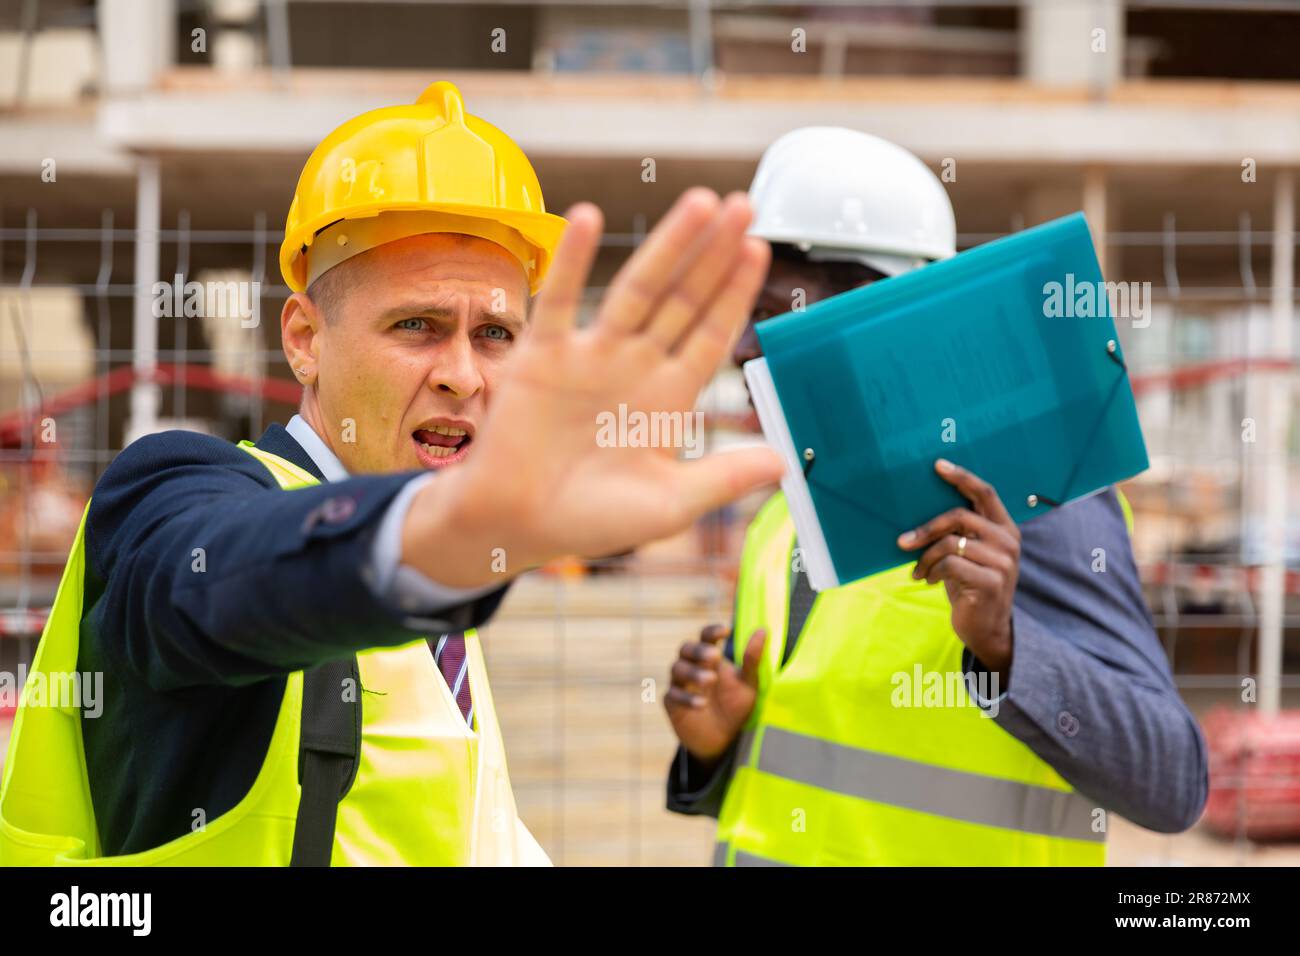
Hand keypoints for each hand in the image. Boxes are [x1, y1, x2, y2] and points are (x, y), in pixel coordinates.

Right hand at [405, 189, 783, 586]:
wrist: (517, 525)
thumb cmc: (590, 519)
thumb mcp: (668, 504)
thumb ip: (723, 480)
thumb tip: (785, 464)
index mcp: (669, 396)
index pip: (711, 332)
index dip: (735, 292)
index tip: (759, 249)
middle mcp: (636, 365)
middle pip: (684, 298)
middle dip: (714, 253)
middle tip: (742, 204)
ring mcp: (591, 355)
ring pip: (638, 289)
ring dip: (668, 246)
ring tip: (699, 203)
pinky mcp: (543, 356)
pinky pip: (560, 300)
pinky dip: (571, 260)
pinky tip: (588, 218)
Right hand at [664, 624, 765, 762]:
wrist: (725, 740)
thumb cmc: (736, 706)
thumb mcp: (749, 684)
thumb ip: (752, 659)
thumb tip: (762, 630)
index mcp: (710, 657)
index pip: (705, 636)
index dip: (712, 631)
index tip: (726, 630)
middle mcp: (692, 666)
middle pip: (686, 648)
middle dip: (699, 650)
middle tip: (715, 656)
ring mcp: (680, 684)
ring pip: (677, 669)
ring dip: (693, 673)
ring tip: (710, 680)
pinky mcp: (673, 703)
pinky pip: (673, 695)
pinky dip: (687, 698)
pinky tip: (701, 704)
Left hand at [896, 459, 1019, 677]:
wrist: (986, 628)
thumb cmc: (970, 585)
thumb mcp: (967, 554)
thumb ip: (958, 532)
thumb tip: (919, 513)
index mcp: (1005, 528)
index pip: (985, 493)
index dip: (962, 477)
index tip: (938, 465)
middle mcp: (1008, 541)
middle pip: (960, 515)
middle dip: (926, 528)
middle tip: (903, 541)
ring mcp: (1003, 561)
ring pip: (950, 542)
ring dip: (925, 557)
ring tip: (919, 570)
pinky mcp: (991, 581)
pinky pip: (949, 564)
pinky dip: (931, 571)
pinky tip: (928, 581)